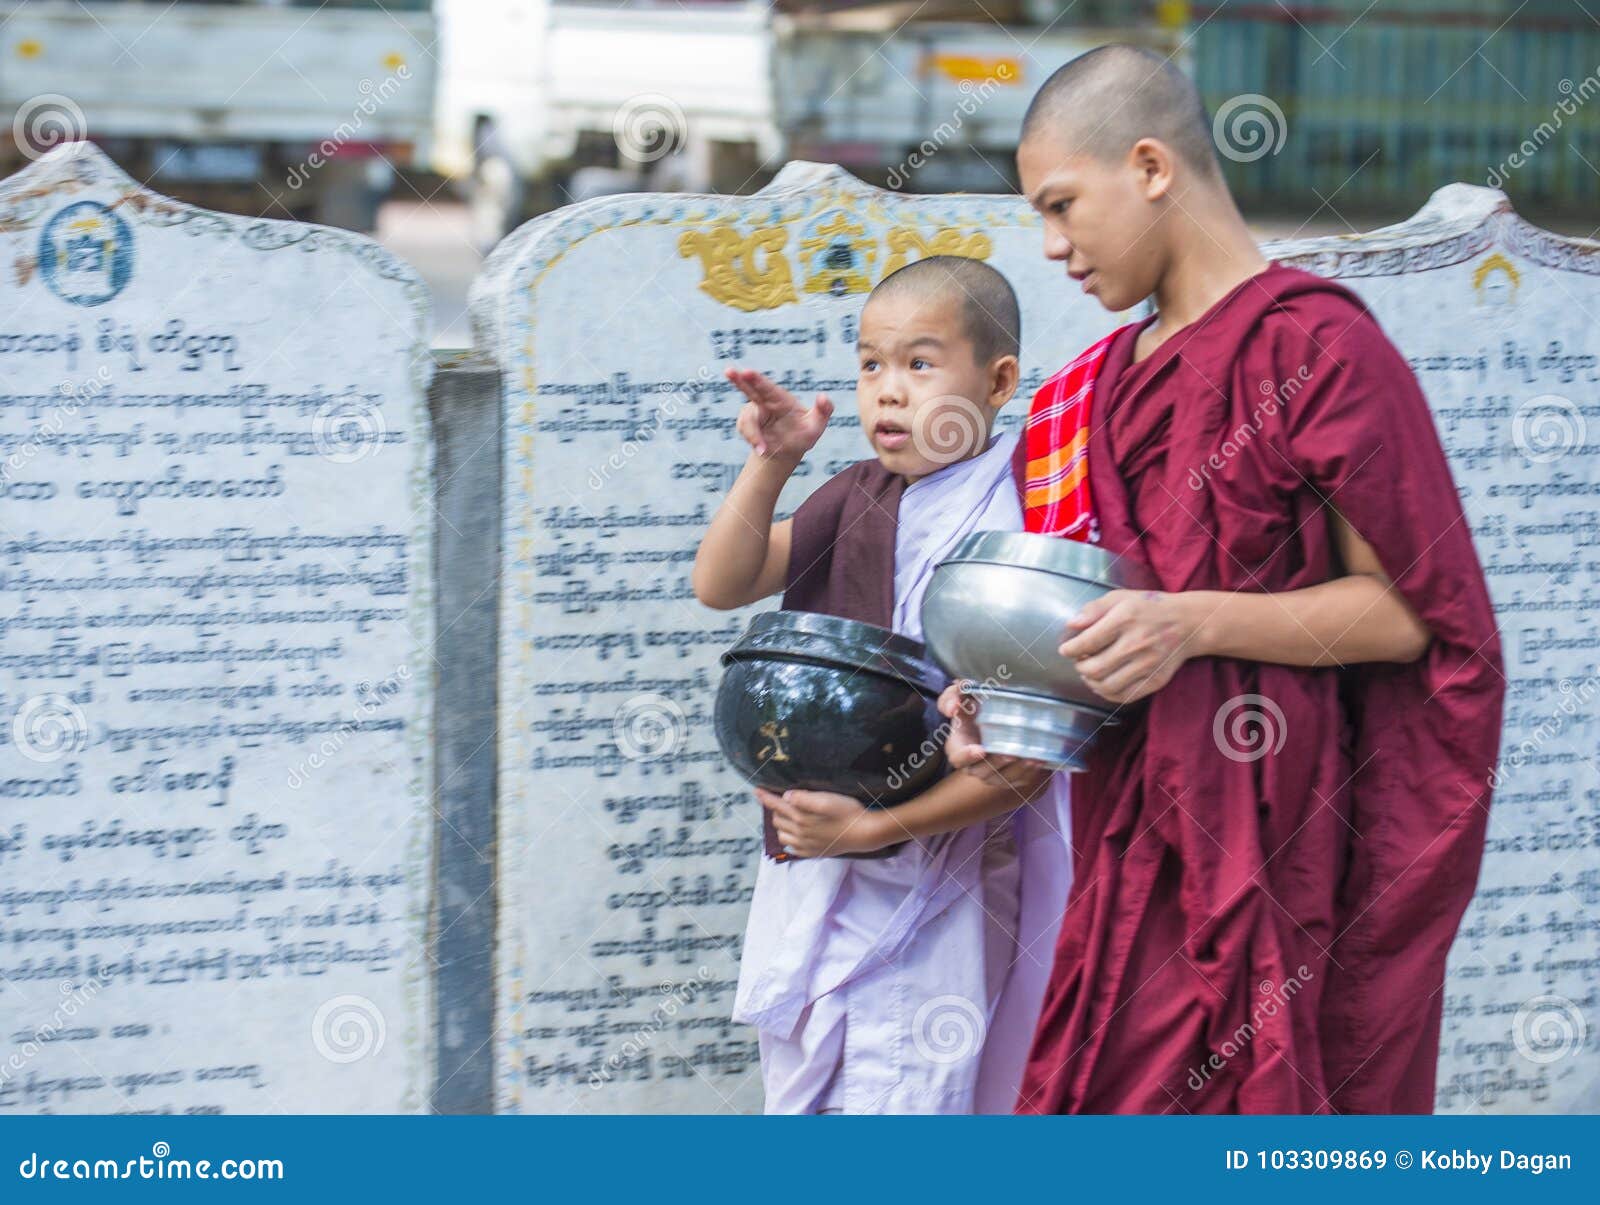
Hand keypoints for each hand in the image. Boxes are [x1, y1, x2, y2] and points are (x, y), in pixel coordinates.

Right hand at [727, 367, 832, 465]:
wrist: (788, 450)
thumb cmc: (804, 435)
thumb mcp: (816, 426)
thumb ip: (824, 410)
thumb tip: (823, 396)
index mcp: (781, 398)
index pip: (768, 388)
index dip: (757, 380)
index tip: (747, 372)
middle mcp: (765, 401)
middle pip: (749, 389)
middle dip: (738, 381)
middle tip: (728, 371)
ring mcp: (754, 412)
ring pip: (747, 419)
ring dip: (752, 434)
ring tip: (762, 449)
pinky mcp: (747, 424)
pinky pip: (745, 430)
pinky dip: (753, 440)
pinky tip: (762, 449)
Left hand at [757, 787, 891, 857]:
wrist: (864, 833)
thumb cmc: (848, 811)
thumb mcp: (827, 799)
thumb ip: (804, 798)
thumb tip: (786, 796)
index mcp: (801, 817)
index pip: (777, 805)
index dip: (765, 797)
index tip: (756, 791)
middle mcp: (800, 833)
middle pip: (777, 820)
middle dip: (775, 809)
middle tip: (780, 800)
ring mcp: (806, 845)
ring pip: (782, 835)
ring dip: (781, 825)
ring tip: (788, 817)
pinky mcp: (813, 853)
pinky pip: (792, 848)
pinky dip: (789, 839)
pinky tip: (796, 834)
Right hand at [936, 683, 1057, 794]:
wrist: (998, 715)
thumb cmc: (976, 706)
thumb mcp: (961, 695)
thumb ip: (951, 697)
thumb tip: (954, 707)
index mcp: (958, 746)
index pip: (957, 758)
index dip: (967, 756)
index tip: (981, 750)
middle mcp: (972, 765)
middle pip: (983, 770)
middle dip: (998, 763)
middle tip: (1011, 753)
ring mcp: (990, 774)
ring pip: (1002, 778)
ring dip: (1017, 769)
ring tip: (1031, 757)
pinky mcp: (1008, 778)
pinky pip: (1018, 779)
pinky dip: (1030, 771)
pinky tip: (1039, 760)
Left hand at [1059, 589, 1203, 703]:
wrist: (1189, 623)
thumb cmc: (1150, 608)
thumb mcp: (1121, 597)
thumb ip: (1093, 609)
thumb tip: (1071, 625)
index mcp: (1124, 619)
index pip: (1087, 642)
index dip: (1070, 649)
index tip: (1066, 650)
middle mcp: (1136, 644)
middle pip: (1094, 668)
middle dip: (1079, 667)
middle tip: (1079, 661)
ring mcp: (1148, 665)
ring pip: (1106, 686)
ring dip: (1091, 682)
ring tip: (1089, 673)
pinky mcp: (1156, 680)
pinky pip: (1124, 696)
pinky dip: (1107, 693)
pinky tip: (1104, 683)